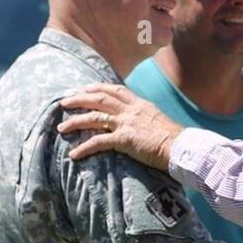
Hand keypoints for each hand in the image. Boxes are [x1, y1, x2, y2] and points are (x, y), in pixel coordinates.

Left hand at [57, 84, 183, 169]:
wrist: (181, 146)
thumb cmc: (173, 138)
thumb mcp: (158, 120)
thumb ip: (145, 117)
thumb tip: (139, 121)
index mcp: (139, 104)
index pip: (115, 90)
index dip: (97, 88)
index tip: (84, 89)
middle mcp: (130, 110)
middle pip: (99, 99)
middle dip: (79, 98)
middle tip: (64, 102)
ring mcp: (126, 123)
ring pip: (94, 117)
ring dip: (75, 121)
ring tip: (62, 127)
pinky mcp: (124, 139)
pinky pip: (99, 142)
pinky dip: (84, 148)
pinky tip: (74, 154)